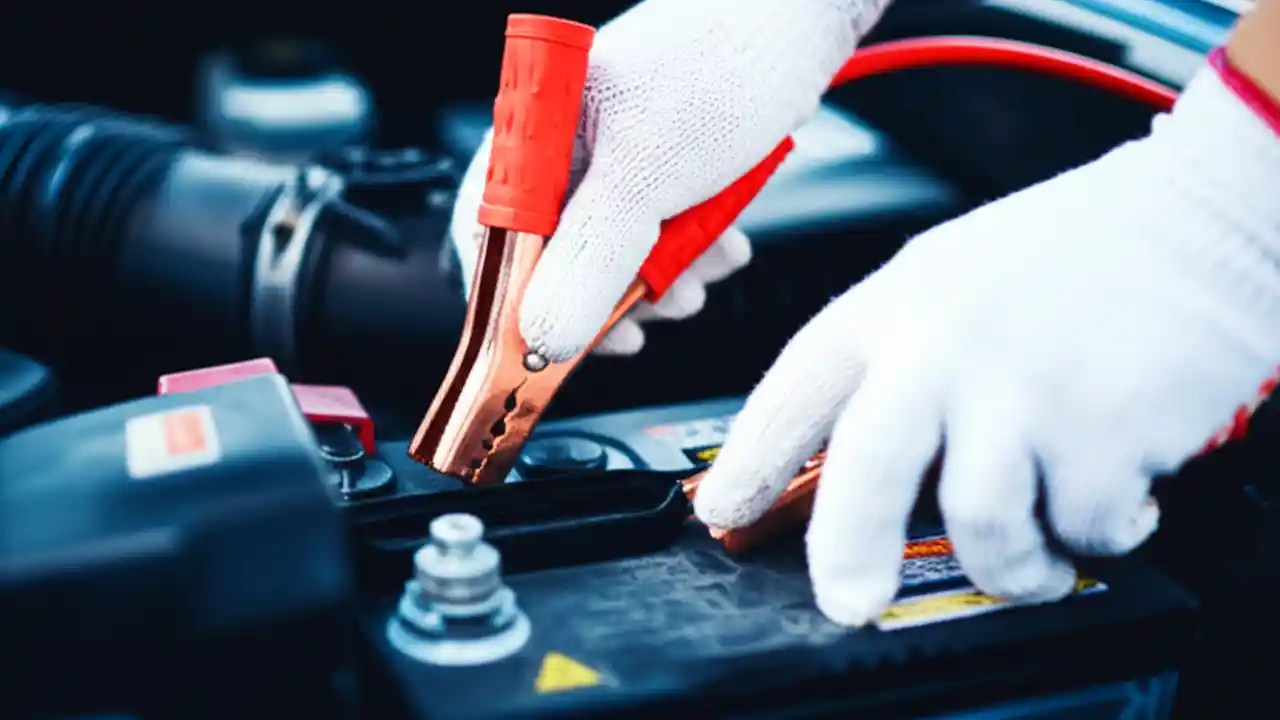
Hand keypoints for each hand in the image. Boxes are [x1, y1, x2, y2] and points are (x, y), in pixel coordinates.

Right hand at [449, 0, 889, 358]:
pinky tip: (720, 246)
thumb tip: (545, 336)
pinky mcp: (655, 163)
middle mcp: (560, 143)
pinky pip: (654, 230)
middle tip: (652, 311)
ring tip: (704, 269)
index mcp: (531, 130)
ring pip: (612, 250)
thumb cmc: (725, 59)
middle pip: (553, 255)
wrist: (806, 14)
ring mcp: (610, 154)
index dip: (514, 303)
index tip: (549, 349)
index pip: (488, 236)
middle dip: (610, 293)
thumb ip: (591, 261)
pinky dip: (687, 249)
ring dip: (662, 275)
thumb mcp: (649, 174)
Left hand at [693, 63, 1279, 626]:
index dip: (749, 459)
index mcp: (896, 304)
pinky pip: (1083, 528)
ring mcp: (1024, 387)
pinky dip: (1100, 534)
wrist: (1199, 216)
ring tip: (1031, 562)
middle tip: (849, 602)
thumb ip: (899, 354)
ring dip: (1008, 566)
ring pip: (979, 524)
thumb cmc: (1074, 252)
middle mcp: (946, 346)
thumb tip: (858, 448)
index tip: (721, 510)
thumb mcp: (951, 276)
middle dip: (847, 549)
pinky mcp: (1105, 428)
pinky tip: (1115, 499)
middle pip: (868, 469)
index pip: (796, 390)